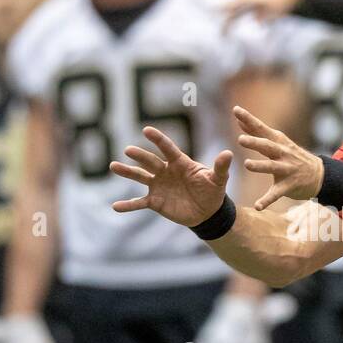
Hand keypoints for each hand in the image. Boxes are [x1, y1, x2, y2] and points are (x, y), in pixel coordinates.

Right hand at [110, 126, 233, 226]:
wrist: (207, 212)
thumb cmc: (212, 191)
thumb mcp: (218, 179)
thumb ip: (220, 167)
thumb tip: (228, 153)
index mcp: (179, 162)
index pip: (167, 148)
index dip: (158, 140)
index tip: (146, 130)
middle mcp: (165, 171)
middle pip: (150, 161)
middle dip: (139, 156)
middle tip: (128, 150)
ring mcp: (158, 185)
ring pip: (140, 177)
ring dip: (127, 172)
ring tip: (114, 166)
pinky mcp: (155, 201)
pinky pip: (139, 202)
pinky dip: (128, 205)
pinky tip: (115, 206)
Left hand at [234, 106, 323, 209]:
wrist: (320, 175)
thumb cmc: (294, 157)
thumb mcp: (279, 143)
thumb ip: (259, 134)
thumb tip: (241, 122)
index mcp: (278, 142)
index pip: (261, 129)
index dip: (249, 120)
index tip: (236, 110)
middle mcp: (283, 154)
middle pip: (267, 146)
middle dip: (255, 142)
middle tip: (240, 139)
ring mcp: (287, 169)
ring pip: (272, 167)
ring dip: (260, 166)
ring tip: (246, 164)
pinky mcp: (290, 185)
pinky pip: (277, 193)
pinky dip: (267, 200)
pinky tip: (258, 206)